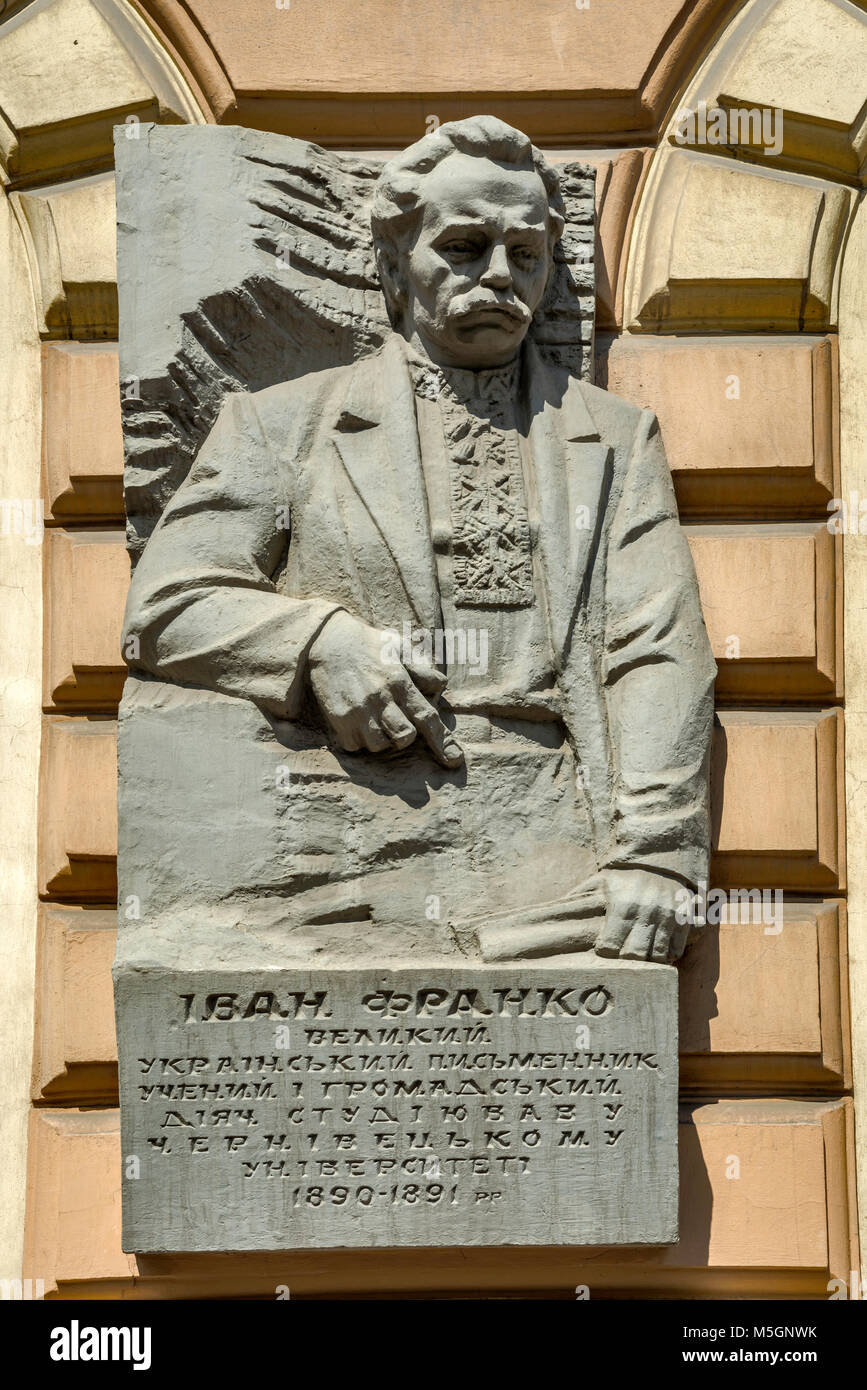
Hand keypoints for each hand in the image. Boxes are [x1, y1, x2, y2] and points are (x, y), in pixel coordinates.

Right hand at [307, 611, 463, 767]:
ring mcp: (358, 710)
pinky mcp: (338, 718)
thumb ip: (421, 669)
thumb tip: (441, 684)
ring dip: (381, 738)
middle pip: (404, 737)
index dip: (442, 741)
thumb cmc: (368, 645)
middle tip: (396, 722)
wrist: (326, 640)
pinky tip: (357, 721)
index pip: (426, 716)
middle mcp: (380, 697)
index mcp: (399, 681)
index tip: (454, 760)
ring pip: (379, 745)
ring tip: (374, 719)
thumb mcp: (398, 648)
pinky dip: (359, 740)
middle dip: (405, 736)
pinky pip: (355, 746)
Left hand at [585, 867, 691, 961]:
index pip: (611, 946)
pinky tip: (656, 949)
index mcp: (623, 904)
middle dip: (625, 961)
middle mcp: (646, 912)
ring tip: (638, 956)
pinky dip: (666, 955)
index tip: (604, 949)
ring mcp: (667, 917)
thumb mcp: (601, 881)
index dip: (606, 951)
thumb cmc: (625, 876)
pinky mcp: (684, 920)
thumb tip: (550, 909)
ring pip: (656, 957)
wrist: (661, 861)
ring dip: (646, 961)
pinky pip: (676, 950)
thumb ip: (580, 895)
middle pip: (634, 956)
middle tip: (621, 956)